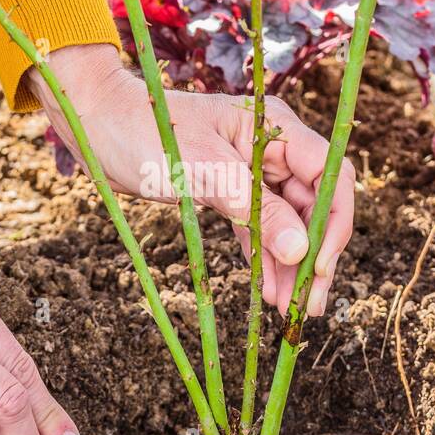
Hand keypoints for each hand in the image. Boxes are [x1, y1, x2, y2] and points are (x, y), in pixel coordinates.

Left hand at [30, 46, 353, 316]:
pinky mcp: (232, 191)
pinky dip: (266, 259)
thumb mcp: (204, 173)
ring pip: (289, 222)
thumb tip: (300, 251)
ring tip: (292, 310)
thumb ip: (256, 210)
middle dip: (316, 254)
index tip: (321, 265)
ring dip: (292, 264)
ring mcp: (254, 170)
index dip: (333, 222)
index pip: (329, 175)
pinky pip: (261, 228)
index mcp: (276, 127)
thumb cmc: (149, 132)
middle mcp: (273, 148)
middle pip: (314, 204)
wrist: (100, 124)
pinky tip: (270, 292)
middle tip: (311, 304)